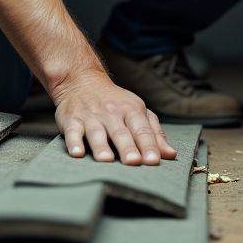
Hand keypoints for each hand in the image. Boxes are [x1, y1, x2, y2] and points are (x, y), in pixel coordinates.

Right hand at [52, 72, 176, 165]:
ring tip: (107, 160)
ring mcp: (91, 116)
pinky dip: (74, 142)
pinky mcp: (72, 120)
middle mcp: (112, 112)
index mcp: (131, 110)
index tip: (153, 161)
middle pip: (121, 132)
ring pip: (97, 133)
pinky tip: (77, 153)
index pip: (142, 129)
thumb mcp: (137, 111)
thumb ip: (154, 133)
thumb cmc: (115, 102)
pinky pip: (73, 132)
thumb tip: (170, 154)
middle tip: (134, 162)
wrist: (82, 80)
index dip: (148, 145)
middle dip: (127, 147)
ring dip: (101, 147)